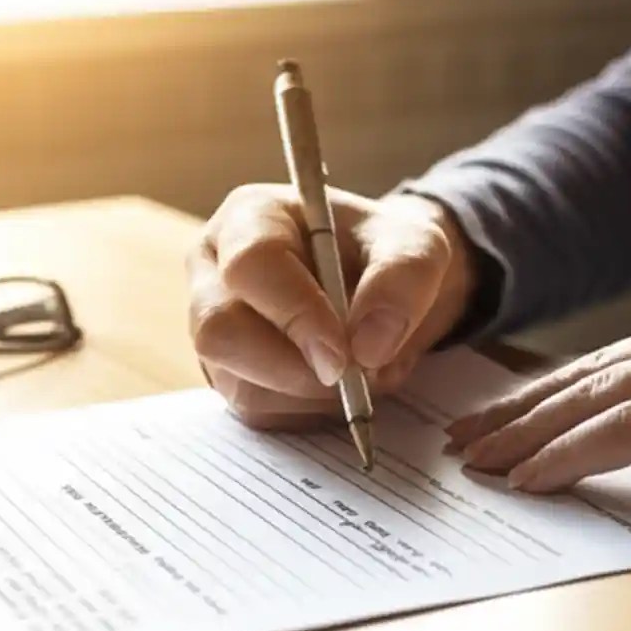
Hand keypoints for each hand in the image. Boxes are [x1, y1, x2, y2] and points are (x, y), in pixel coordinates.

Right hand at [187, 184, 476, 428]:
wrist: (384, 285)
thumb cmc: (386, 251)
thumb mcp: (416, 244)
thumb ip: (401, 279)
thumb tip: (367, 348)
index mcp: (250, 218)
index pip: (250, 265)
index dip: (295, 313)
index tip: (344, 353)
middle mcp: (215, 271)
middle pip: (219, 332)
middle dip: (292, 368)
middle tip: (351, 374)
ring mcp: (215, 328)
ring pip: (237, 383)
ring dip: (307, 395)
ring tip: (357, 374)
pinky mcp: (228, 374)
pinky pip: (255, 411)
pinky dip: (305, 411)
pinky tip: (336, 387)